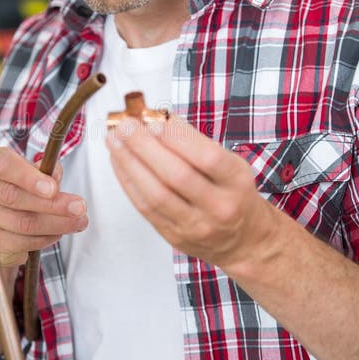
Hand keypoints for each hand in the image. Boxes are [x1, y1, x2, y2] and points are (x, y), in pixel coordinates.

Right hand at [0, 146, 87, 268]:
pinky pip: (21, 243)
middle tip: (79, 207)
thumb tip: (55, 174)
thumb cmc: (21, 189)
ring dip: (55, 224)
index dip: (28, 177)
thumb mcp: (35, 173)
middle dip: (51, 204)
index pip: (4, 166)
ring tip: (79, 222)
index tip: (53, 188)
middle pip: (13, 197)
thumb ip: (46, 170)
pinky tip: (58, 233)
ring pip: (21, 223)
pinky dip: (44, 239)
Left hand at [106, 114, 274, 270]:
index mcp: (237, 182)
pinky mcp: (175, 237)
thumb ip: (195, 144)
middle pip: (177, 176)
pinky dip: (128, 181)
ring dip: (130, 163)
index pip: (208, 158)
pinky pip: (145, 208)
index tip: (154, 119)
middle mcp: (219, 207)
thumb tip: (154, 119)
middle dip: (145, 146)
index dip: (178, 138)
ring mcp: (196, 226)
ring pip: (156, 194)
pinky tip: (119, 161)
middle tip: (124, 125)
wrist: (244, 240)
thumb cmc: (232, 192)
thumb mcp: (229, 164)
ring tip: (114, 140)